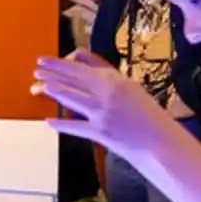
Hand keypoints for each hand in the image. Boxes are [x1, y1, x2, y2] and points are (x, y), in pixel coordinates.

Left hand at [33, 49, 187, 165]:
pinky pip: (76, 127)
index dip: (61, 63)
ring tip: (39, 85)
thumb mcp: (130, 87)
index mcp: (116, 80)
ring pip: (71, 97)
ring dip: (54, 90)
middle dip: (52, 73)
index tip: (46, 60)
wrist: (163, 142)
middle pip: (74, 79)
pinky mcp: (101, 132)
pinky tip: (49, 121)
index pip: (82, 67)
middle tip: (37, 69)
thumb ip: (105, 73)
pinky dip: (61, 124)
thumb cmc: (149, 116)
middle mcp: (108, 93)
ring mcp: (103, 113)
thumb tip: (82, 58)